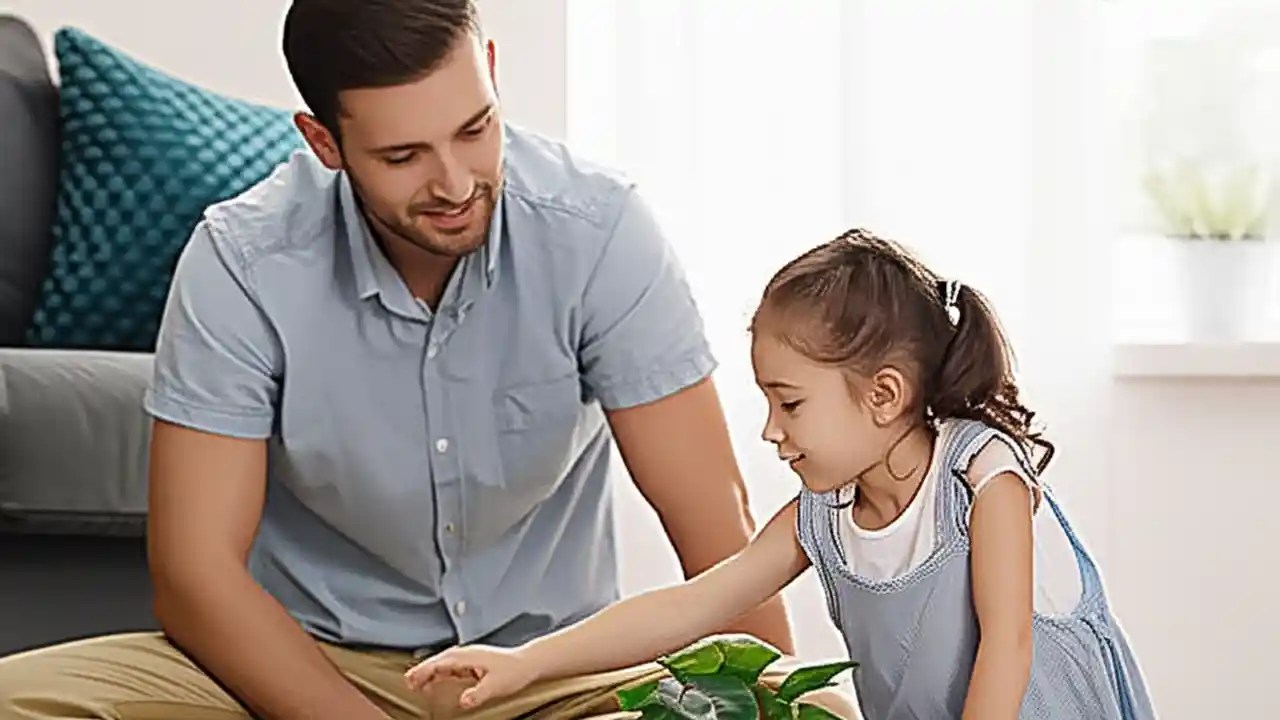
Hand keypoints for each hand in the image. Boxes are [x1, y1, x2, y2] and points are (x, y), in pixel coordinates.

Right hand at [403, 644, 538, 709]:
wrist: (528, 663)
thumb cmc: (514, 671)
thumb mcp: (496, 686)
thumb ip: (478, 694)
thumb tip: (462, 701)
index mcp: (469, 656)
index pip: (441, 663)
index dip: (425, 671)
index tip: (412, 679)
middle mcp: (467, 654)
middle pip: (439, 660)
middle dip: (422, 670)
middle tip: (408, 683)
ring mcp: (469, 657)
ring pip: (443, 662)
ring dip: (429, 670)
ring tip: (415, 683)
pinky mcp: (473, 662)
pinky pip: (451, 666)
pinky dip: (439, 672)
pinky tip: (436, 680)